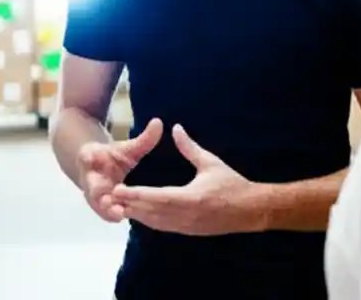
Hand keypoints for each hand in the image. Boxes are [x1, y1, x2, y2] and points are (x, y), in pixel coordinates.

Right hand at [76, 118, 162, 222]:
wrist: (97, 172)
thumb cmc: (112, 157)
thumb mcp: (126, 147)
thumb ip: (143, 139)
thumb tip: (159, 122)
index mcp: (90, 157)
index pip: (86, 155)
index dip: (88, 156)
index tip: (91, 155)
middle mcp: (89, 177)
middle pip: (90, 185)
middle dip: (98, 190)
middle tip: (109, 196)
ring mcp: (93, 194)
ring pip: (98, 203)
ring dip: (107, 208)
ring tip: (121, 213)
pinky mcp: (100, 207)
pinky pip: (106, 213)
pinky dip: (114, 215)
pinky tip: (128, 217)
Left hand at [111, 124, 262, 236]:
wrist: (252, 211)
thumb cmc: (232, 184)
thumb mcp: (211, 163)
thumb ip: (190, 148)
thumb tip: (175, 128)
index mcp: (190, 198)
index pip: (155, 197)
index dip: (135, 194)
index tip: (118, 189)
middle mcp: (186, 216)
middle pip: (151, 212)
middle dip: (130, 205)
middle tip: (109, 198)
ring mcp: (187, 227)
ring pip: (156, 222)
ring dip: (137, 215)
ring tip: (119, 206)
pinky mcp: (190, 232)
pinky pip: (165, 227)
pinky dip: (150, 221)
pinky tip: (140, 216)